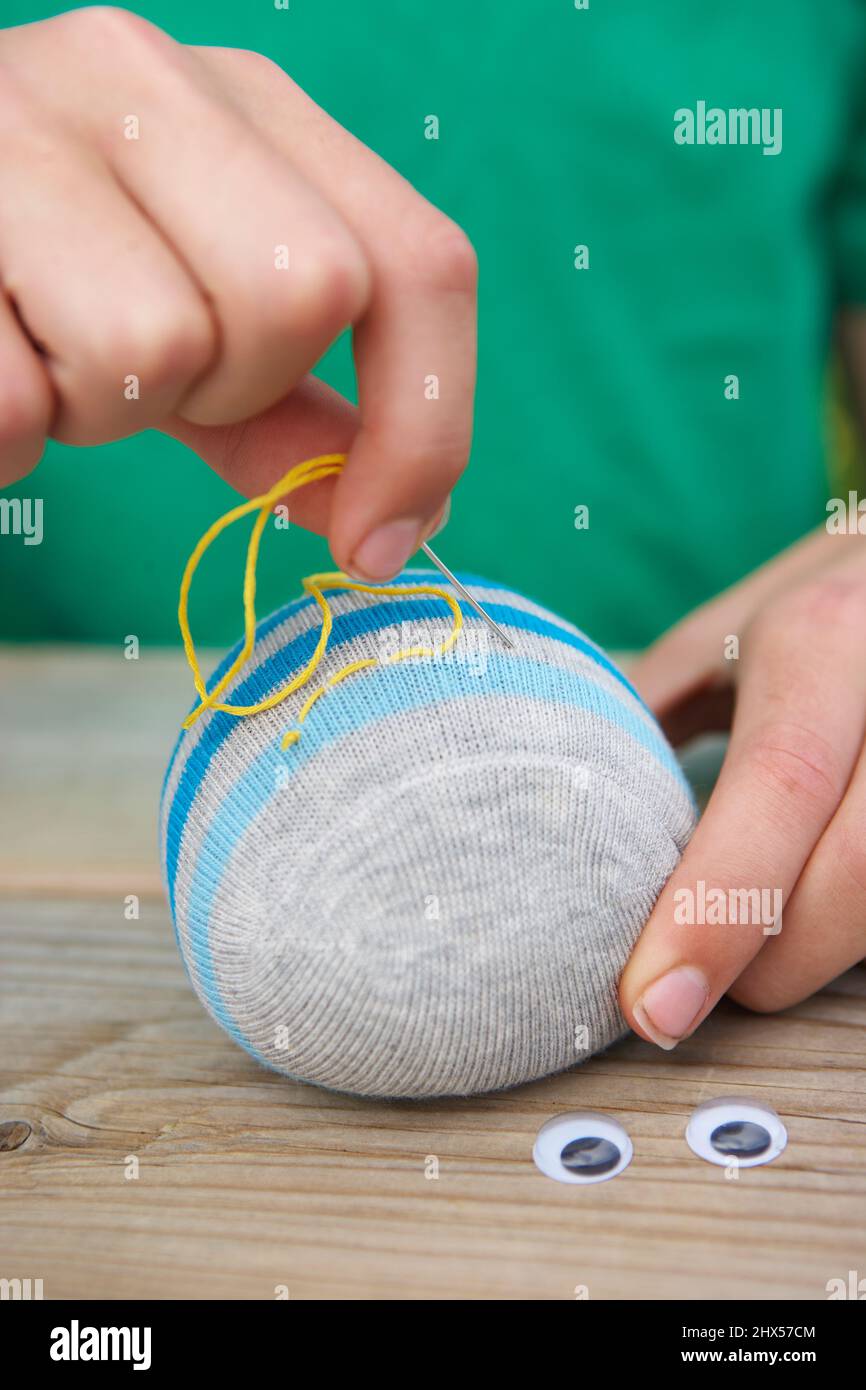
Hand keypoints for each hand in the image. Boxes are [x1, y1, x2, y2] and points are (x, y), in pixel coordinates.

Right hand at [0, 7, 475, 576]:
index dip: (426, 426)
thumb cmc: (51, 273)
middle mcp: (146, 77)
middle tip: (144, 379)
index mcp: (248, 106)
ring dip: (103, 410)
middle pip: (305, 292)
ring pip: (156, 341)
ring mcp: (26, 121)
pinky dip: (8, 438)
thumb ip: (289, 410)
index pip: (418, 262)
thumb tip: (398, 523)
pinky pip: (18, 399)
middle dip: (233, 390)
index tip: (379, 542)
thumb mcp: (192, 323)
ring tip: (47, 355)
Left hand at [620, 525, 865, 1046]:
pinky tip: (815, 908)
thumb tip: (553, 816)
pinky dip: (852, 923)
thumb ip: (645, 719)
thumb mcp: (726, 635)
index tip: (652, 1003)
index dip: (717, 908)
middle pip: (856, 873)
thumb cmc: (820, 604)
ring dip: (818, 952)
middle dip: (769, 963)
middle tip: (690, 984)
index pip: (777, 788)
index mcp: (825, 638)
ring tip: (753, 946)